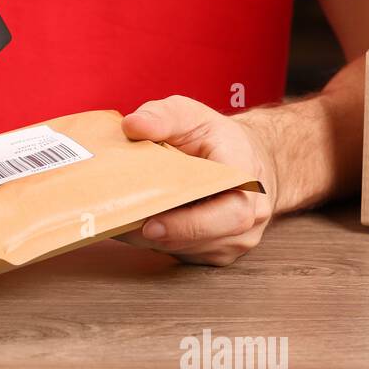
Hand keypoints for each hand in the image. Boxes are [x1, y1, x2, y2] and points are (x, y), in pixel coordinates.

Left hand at [119, 96, 278, 265]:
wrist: (244, 159)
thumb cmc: (216, 138)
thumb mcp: (192, 115)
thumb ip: (163, 116)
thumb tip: (133, 125)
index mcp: (248, 181)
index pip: (230, 214)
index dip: (189, 224)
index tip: (151, 224)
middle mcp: (249, 217)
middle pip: (201, 238)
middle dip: (157, 232)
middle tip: (121, 222)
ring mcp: (234, 240)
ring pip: (186, 249)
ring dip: (149, 238)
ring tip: (120, 216)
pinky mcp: (215, 252)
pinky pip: (182, 253)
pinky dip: (155, 241)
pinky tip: (136, 220)